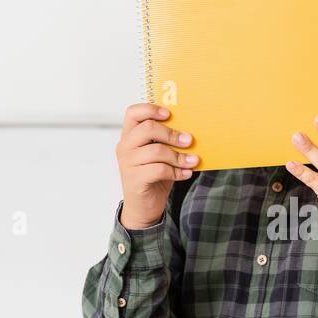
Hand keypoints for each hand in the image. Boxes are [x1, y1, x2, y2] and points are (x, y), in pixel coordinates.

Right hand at [116, 103, 197, 228]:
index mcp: (129, 136)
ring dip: (179, 156)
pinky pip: (159, 170)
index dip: (151, 109)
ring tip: (193, 161)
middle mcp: (125, 147)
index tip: (169, 114)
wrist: (143, 208)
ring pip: (156, 151)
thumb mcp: (159, 156)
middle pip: (147, 128)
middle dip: (172, 134)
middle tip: (189, 140)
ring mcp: (128, 163)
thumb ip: (166, 142)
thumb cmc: (153, 177)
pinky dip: (176, 171)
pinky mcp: (135, 179)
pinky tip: (185, 174)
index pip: (133, 113)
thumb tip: (189, 132)